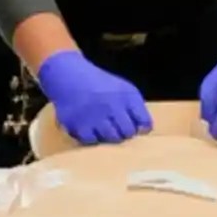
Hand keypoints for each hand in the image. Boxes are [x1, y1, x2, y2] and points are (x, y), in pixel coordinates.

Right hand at [37, 50, 152, 144]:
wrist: (70, 76)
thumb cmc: (100, 84)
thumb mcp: (123, 88)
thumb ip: (136, 107)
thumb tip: (146, 130)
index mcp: (126, 95)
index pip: (144, 121)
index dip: (142, 126)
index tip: (138, 128)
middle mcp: (112, 106)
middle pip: (128, 132)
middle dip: (125, 132)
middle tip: (117, 127)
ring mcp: (95, 116)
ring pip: (111, 139)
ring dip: (110, 135)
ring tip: (104, 126)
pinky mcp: (79, 125)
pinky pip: (92, 141)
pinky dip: (93, 137)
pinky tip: (91, 128)